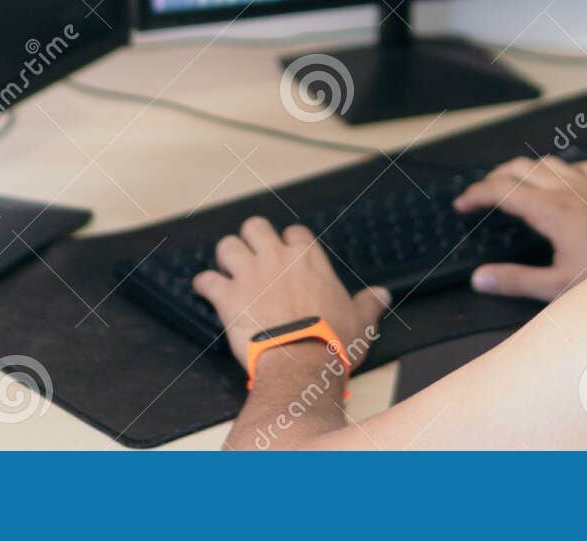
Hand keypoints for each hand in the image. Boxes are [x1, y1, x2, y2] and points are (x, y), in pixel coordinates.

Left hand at [193, 217, 389, 372]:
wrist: (301, 361)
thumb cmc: (331, 341)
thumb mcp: (360, 320)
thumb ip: (368, 303)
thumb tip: (382, 294)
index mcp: (308, 259)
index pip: (295, 234)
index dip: (289, 242)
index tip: (288, 254)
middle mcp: (276, 258)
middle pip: (255, 227)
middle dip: (252, 237)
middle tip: (253, 254)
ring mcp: (249, 275)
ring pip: (227, 245)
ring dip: (226, 256)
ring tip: (228, 267)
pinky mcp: (227, 296)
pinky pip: (206, 280)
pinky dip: (204, 284)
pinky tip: (206, 289)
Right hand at [453, 156, 586, 300]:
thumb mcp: (560, 286)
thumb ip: (517, 280)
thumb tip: (482, 278)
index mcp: (550, 210)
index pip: (500, 190)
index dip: (476, 195)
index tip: (463, 204)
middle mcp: (568, 189)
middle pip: (519, 167)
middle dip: (494, 177)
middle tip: (481, 195)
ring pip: (547, 161)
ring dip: (524, 169)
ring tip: (513, 183)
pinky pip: (578, 165)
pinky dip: (560, 169)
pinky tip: (563, 181)